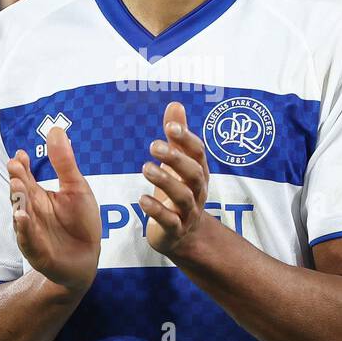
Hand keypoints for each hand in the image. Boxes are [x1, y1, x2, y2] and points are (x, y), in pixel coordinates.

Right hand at [7, 126, 100, 290]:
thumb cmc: (80, 222)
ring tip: (17, 187)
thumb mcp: (76, 188)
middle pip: (19, 194)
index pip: (25, 177)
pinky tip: (22, 218)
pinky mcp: (37, 251)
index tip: (20, 154)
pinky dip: (24, 229)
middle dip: (17, 180)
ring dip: (18, 201)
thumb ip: (64, 163)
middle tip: (16, 166)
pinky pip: (27, 240)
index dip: (21, 166)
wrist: (87, 258)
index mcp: (38, 196)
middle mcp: (30, 212)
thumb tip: (55, 129)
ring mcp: (31, 232)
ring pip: (20, 215)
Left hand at [139, 102, 210, 257]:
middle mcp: (198, 192)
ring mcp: (188, 212)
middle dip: (176, 158)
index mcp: (199, 172)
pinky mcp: (176, 230)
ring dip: (165, 181)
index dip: (186, 139)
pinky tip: (142, 199)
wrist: (182, 236)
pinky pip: (170, 221)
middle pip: (194, 173)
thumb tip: (175, 104)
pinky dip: (157, 210)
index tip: (170, 127)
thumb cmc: (178, 192)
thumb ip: (177, 136)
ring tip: (146, 167)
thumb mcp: (177, 163)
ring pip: (183, 196)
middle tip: (154, 145)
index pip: (198, 153)